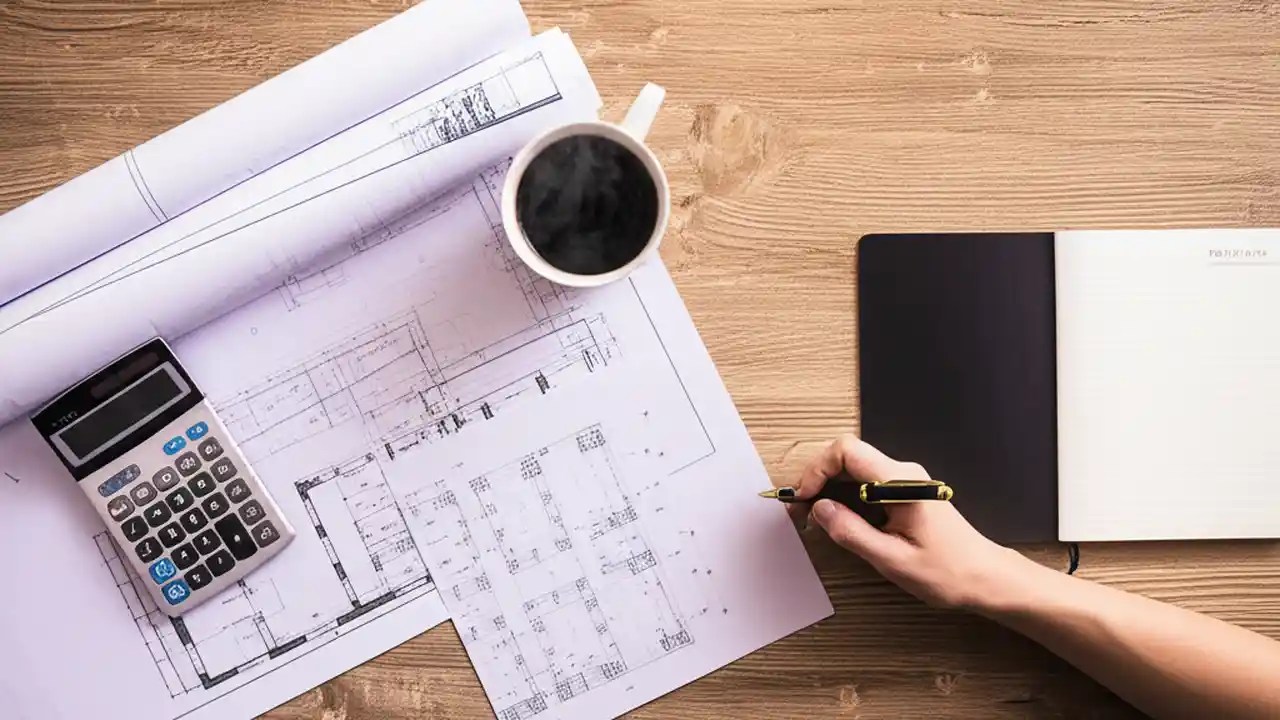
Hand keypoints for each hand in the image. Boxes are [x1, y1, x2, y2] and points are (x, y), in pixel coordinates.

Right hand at [797, 435, 1030, 610]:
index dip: (817, 469)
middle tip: (799, 511)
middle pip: (846, 455)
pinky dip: (843, 496)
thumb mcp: (892, 559)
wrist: (984, 577)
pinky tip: (836, 520)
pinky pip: (865, 482)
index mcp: (901, 483)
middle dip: (817, 479)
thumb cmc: (947, 572)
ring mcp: (904, 481)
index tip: (804, 498)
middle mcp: (903, 473)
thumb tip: (819, 509)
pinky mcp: (903, 492)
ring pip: (853, 469)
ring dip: (828, 488)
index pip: (847, 450)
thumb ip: (852, 532)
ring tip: (812, 518)